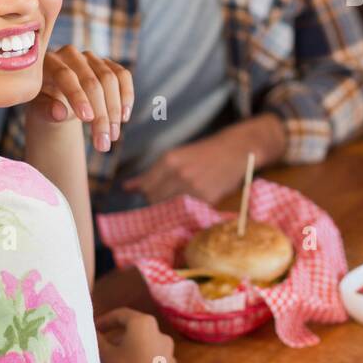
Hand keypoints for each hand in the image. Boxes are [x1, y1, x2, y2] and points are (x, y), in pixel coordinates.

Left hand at [25, 45, 132, 152]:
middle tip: (103, 141)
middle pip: (91, 81)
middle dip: (101, 114)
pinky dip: (126, 97)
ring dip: (114, 110)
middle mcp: (71, 54)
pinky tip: (124, 117)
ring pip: (110, 79)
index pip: (66, 75)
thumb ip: (46, 110)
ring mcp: (91, 58)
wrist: (56, 98)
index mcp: (49, 61)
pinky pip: (123, 76)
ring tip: (113, 136)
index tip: (87, 119)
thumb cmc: (45, 103)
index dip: (77, 97)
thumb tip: (59, 113)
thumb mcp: (39, 109)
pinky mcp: (107, 63)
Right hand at [95, 307, 173, 362]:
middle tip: (102, 345)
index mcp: (144, 323)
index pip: (121, 314)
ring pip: (144, 344)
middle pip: (134, 329)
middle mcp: (160, 332)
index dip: (105, 320)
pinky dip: (140, 360)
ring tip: (114, 360)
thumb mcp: (104, 354)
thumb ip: (97, 339)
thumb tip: (92, 331)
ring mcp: (168, 351)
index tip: (93, 328)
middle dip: (116, 336)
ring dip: (128, 348)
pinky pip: (152, 358)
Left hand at [122, 126, 254, 204]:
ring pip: (170, 208)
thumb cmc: (204, 153)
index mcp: (169, 160)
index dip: (146, 195)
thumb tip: (127, 188)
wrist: (236, 150)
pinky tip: (193, 204)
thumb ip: (151, 174)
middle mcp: (179, 173)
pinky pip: (188, 212)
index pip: (145, 187)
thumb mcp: (177, 156)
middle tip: (166, 201)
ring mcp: (193, 187)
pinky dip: (187, 211)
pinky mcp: (207, 199)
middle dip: (157, 203)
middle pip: (155, 200)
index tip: (151, 198)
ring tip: (179, 203)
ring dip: (171, 210)